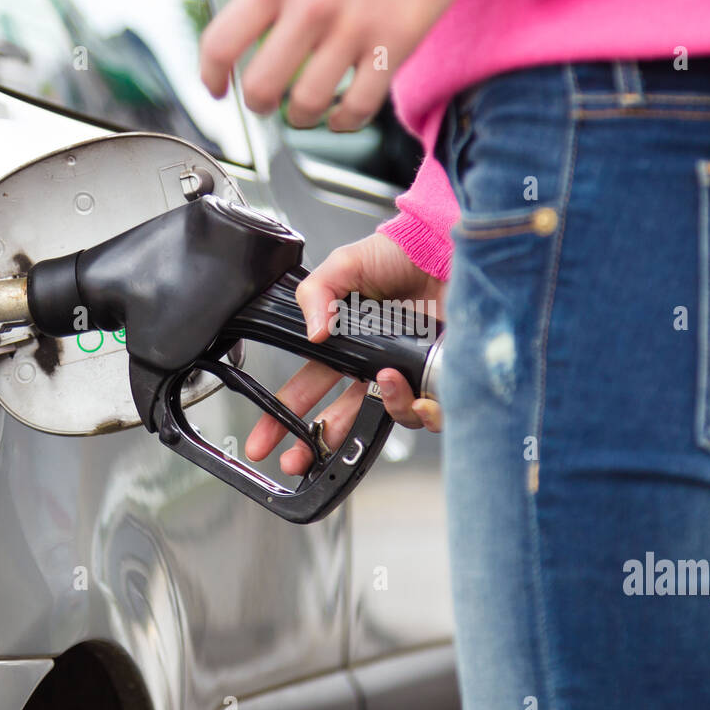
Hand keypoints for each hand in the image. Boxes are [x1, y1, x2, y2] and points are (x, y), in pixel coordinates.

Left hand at [198, 0, 495, 130]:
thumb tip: (260, 15)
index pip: (222, 41)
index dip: (210, 76)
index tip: (217, 88)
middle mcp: (312, 4)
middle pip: (261, 87)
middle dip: (260, 107)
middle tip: (270, 106)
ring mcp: (354, 27)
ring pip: (307, 106)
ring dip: (304, 118)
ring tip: (310, 111)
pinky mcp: (395, 45)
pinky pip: (358, 106)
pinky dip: (345, 121)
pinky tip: (344, 114)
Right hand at [244, 233, 445, 475]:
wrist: (446, 248)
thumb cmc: (400, 253)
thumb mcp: (346, 264)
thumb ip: (317, 293)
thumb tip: (312, 333)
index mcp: (345, 346)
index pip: (308, 388)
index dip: (284, 417)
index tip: (263, 442)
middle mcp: (374, 366)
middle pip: (342, 419)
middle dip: (317, 446)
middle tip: (297, 460)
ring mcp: (407, 375)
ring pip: (388, 417)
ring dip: (384, 407)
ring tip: (385, 381)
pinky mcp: (439, 379)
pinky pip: (429, 413)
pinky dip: (423, 409)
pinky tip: (419, 390)